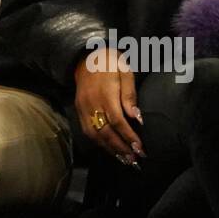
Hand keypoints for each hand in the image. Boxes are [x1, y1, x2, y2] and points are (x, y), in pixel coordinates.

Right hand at [74, 48, 143, 165]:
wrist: (85, 56)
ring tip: (124, 160)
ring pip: (95, 135)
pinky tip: (111, 149)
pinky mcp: (78, 111)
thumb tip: (137, 118)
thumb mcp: (125, 72)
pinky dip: (100, 143)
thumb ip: (130, 95)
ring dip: (110, 150)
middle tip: (134, 160)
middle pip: (106, 132)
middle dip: (121, 148)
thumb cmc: (110, 63)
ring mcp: (83, 109)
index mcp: (105, 93)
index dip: (128, 136)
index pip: (117, 121)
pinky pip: (88, 132)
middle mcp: (92, 104)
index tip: (140, 148)